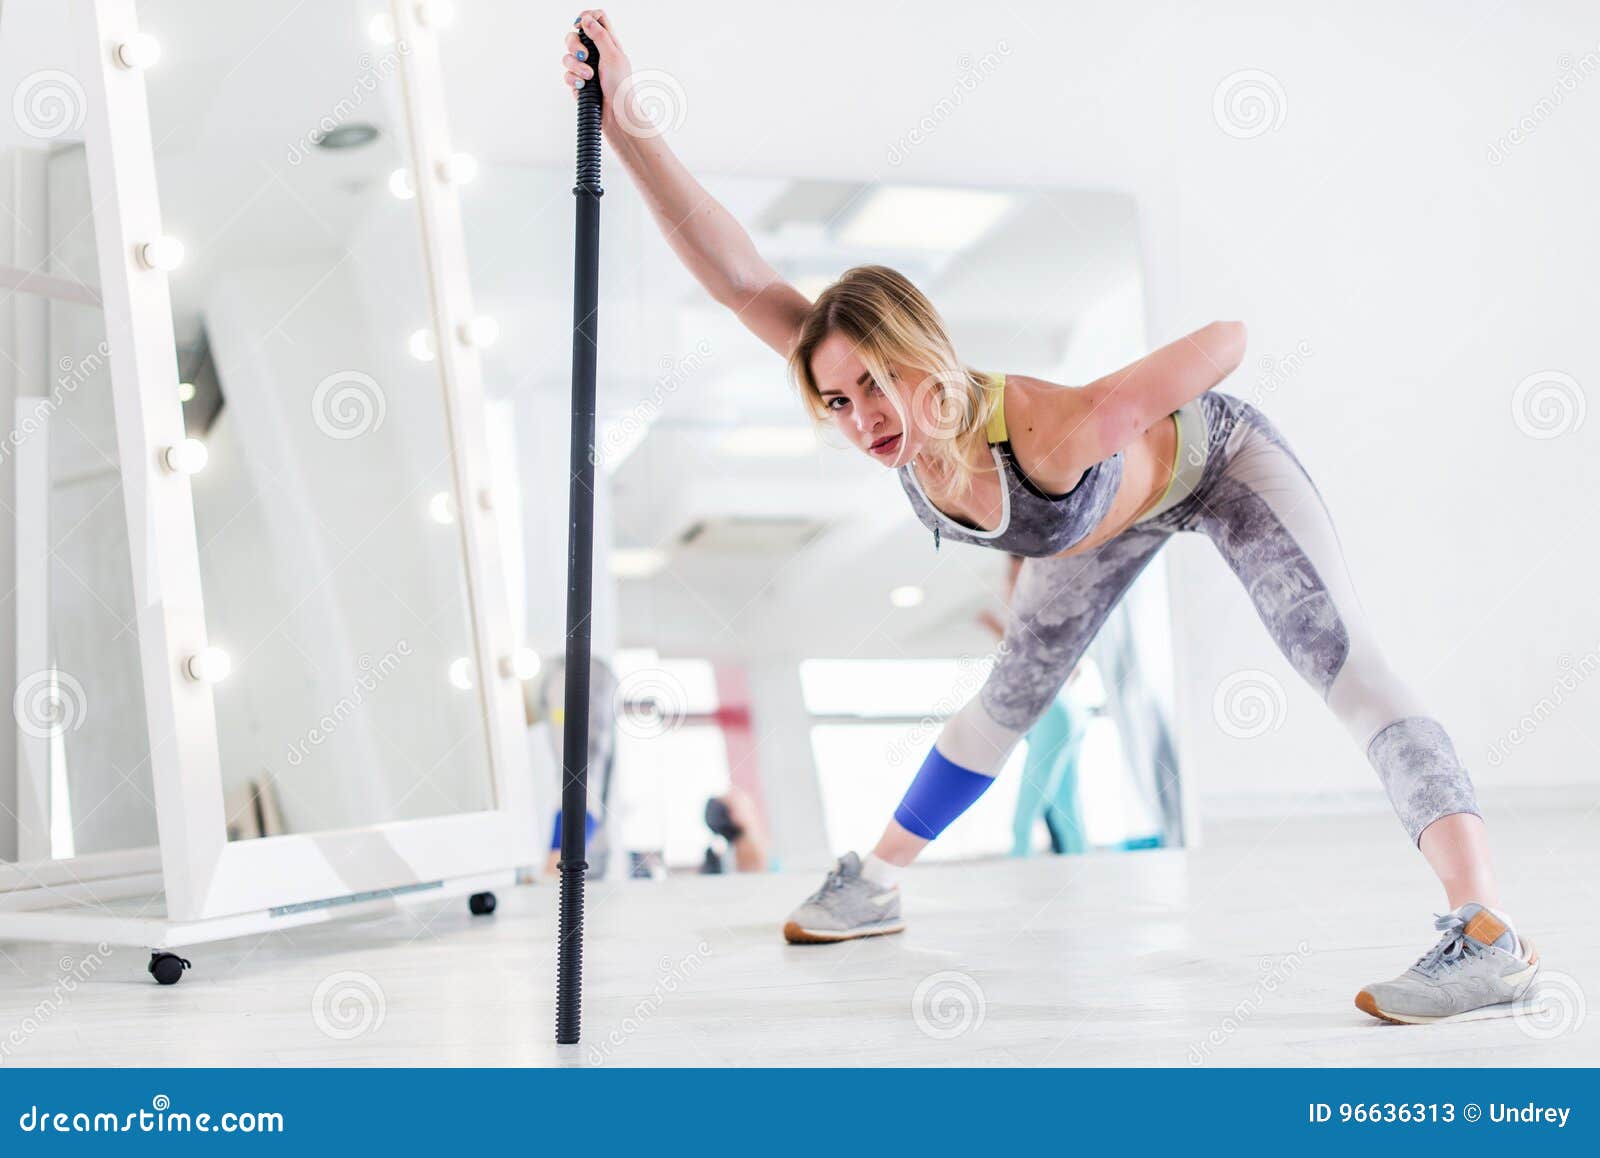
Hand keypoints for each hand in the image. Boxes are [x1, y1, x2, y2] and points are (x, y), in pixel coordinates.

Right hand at [562, 10, 630, 133]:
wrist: (616, 114)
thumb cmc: (620, 86)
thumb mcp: (612, 55)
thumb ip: (599, 35)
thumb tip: (586, 18)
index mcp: (607, 42)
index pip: (596, 19)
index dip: (586, 17)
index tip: (581, 25)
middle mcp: (595, 53)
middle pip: (575, 35)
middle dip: (575, 44)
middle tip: (584, 55)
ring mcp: (585, 68)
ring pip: (568, 56)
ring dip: (576, 66)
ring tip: (589, 77)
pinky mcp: (578, 83)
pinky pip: (567, 74)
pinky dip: (574, 79)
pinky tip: (584, 87)